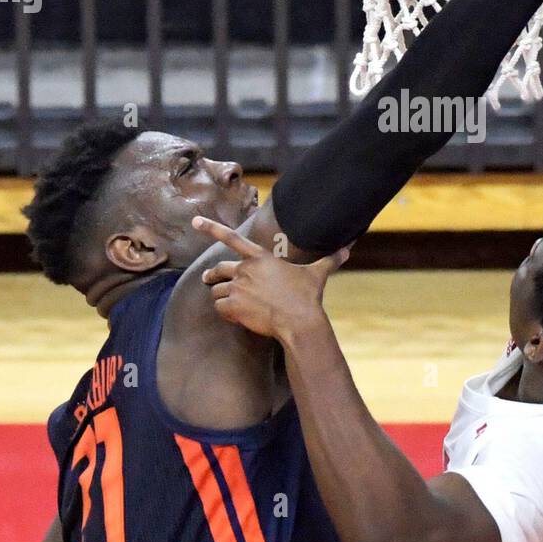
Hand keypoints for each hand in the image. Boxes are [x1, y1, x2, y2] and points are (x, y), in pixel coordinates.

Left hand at [191, 216, 347, 342]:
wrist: (299, 320)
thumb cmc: (307, 296)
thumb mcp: (317, 274)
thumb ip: (329, 260)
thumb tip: (348, 249)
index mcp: (261, 257)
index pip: (232, 238)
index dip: (212, 227)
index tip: (194, 221)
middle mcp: (245, 269)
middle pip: (218, 269)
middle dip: (212, 275)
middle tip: (209, 280)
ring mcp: (238, 287)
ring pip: (217, 291)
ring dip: (222, 298)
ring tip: (233, 306)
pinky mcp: (233, 305)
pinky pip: (219, 308)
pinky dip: (224, 313)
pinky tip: (236, 317)